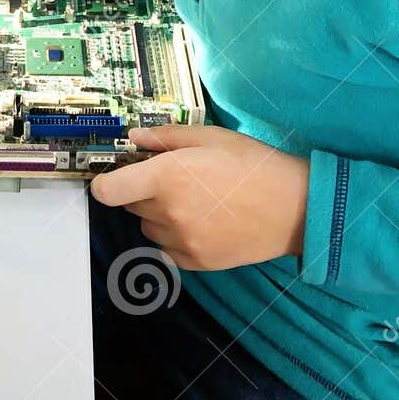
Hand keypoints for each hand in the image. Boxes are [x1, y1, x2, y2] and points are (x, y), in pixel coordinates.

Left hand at [90, 125, 309, 270]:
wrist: (293, 208)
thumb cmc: (253, 165)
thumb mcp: (210, 137)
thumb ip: (166, 137)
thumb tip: (134, 138)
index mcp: (168, 177)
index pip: (108, 190)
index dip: (105, 182)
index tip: (113, 176)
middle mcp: (168, 212)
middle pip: (130, 204)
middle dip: (143, 190)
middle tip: (174, 178)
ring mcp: (182, 241)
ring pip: (148, 227)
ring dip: (159, 214)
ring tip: (193, 201)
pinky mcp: (196, 262)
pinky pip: (167, 249)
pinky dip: (175, 236)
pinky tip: (201, 222)